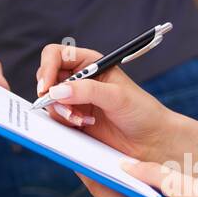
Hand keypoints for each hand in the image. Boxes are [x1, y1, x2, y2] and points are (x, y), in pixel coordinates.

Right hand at [35, 43, 176, 161]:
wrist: (151, 140)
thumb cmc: (141, 111)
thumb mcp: (117, 96)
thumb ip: (87, 91)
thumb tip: (57, 91)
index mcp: (90, 64)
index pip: (56, 55)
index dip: (46, 67)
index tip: (46, 87)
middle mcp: (79, 80)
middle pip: (47, 78)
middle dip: (51, 93)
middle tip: (65, 107)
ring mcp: (75, 100)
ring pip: (49, 101)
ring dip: (61, 111)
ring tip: (81, 119)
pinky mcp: (74, 120)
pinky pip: (56, 118)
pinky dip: (65, 122)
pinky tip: (83, 125)